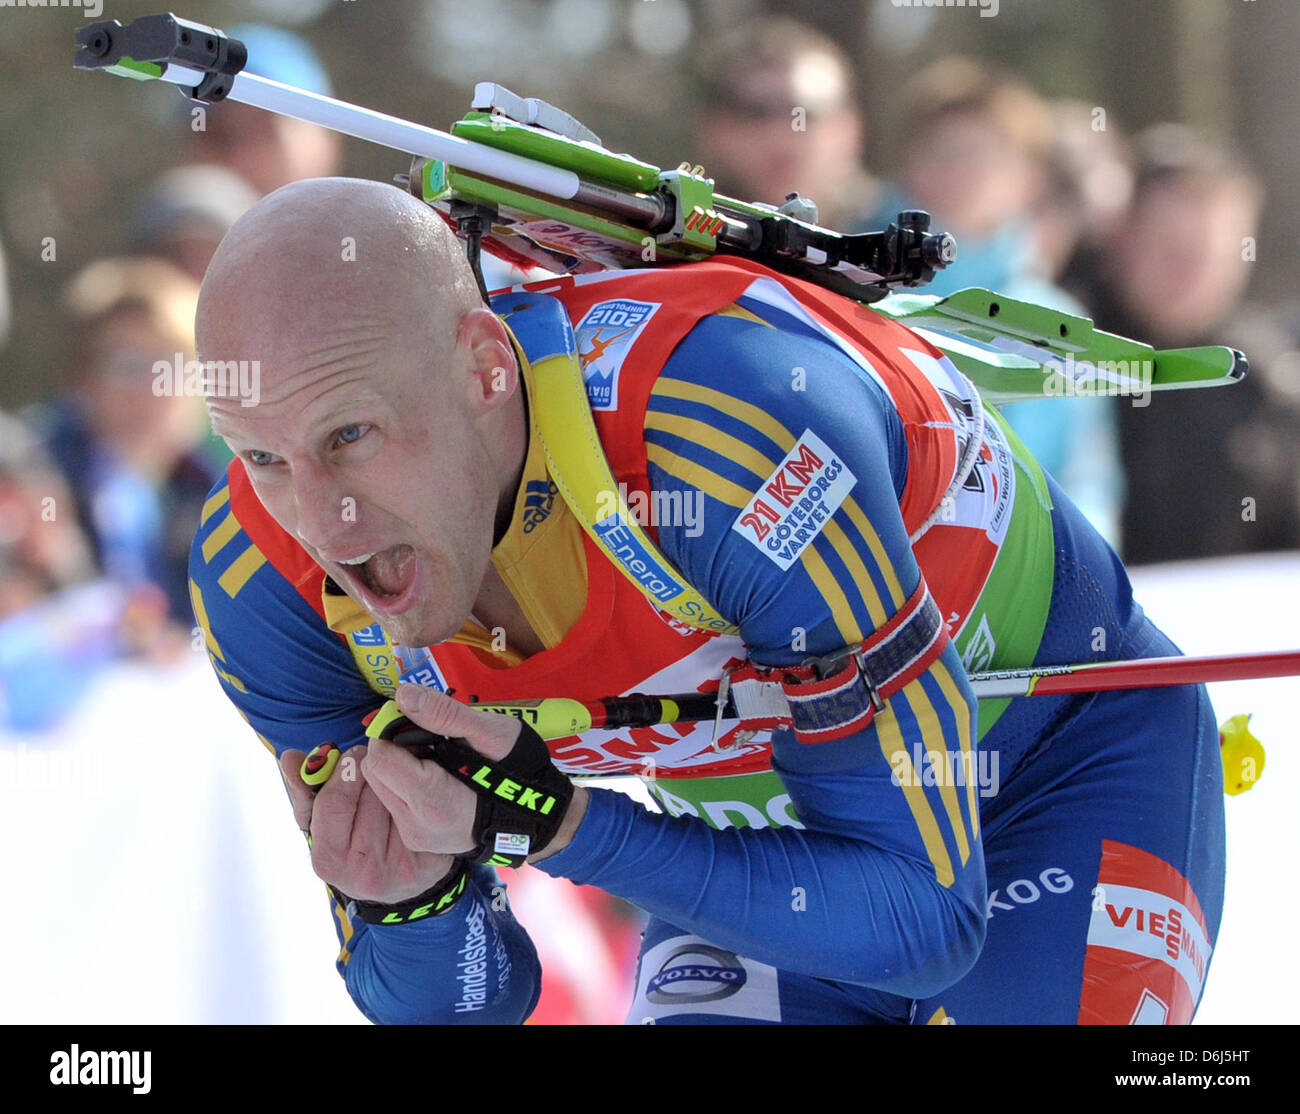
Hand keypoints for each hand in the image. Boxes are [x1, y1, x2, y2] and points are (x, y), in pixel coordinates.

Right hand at [279, 743, 456, 903]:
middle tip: (375, 768)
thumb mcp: (321, 821)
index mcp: (328, 861)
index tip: (355, 754)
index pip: (334, 802)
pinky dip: (418, 797)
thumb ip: (305, 788)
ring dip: (396, 782)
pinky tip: (414, 800)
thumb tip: (289, 756)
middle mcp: (365, 873)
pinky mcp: (431, 863)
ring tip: (392, 786)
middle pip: (370, 796)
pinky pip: (424, 812)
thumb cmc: (350, 842)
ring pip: (399, 800)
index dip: (345, 772)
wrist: (394, 881)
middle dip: (373, 773)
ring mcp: (399, 871)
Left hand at [363, 683, 587, 863]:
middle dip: (394, 748)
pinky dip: (404, 782)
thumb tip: (403, 695)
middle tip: (430, 739)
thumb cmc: (519, 770)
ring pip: (379, 787)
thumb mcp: (493, 733)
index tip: (421, 723)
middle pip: (375, 772)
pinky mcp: (416, 839)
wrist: (538, 816)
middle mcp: (417, 826)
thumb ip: (446, 715)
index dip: (394, 731)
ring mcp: (415, 837)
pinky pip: (392, 801)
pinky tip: (435, 776)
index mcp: (434, 801)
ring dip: (397, 765)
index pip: (379, 758)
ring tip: (435, 759)